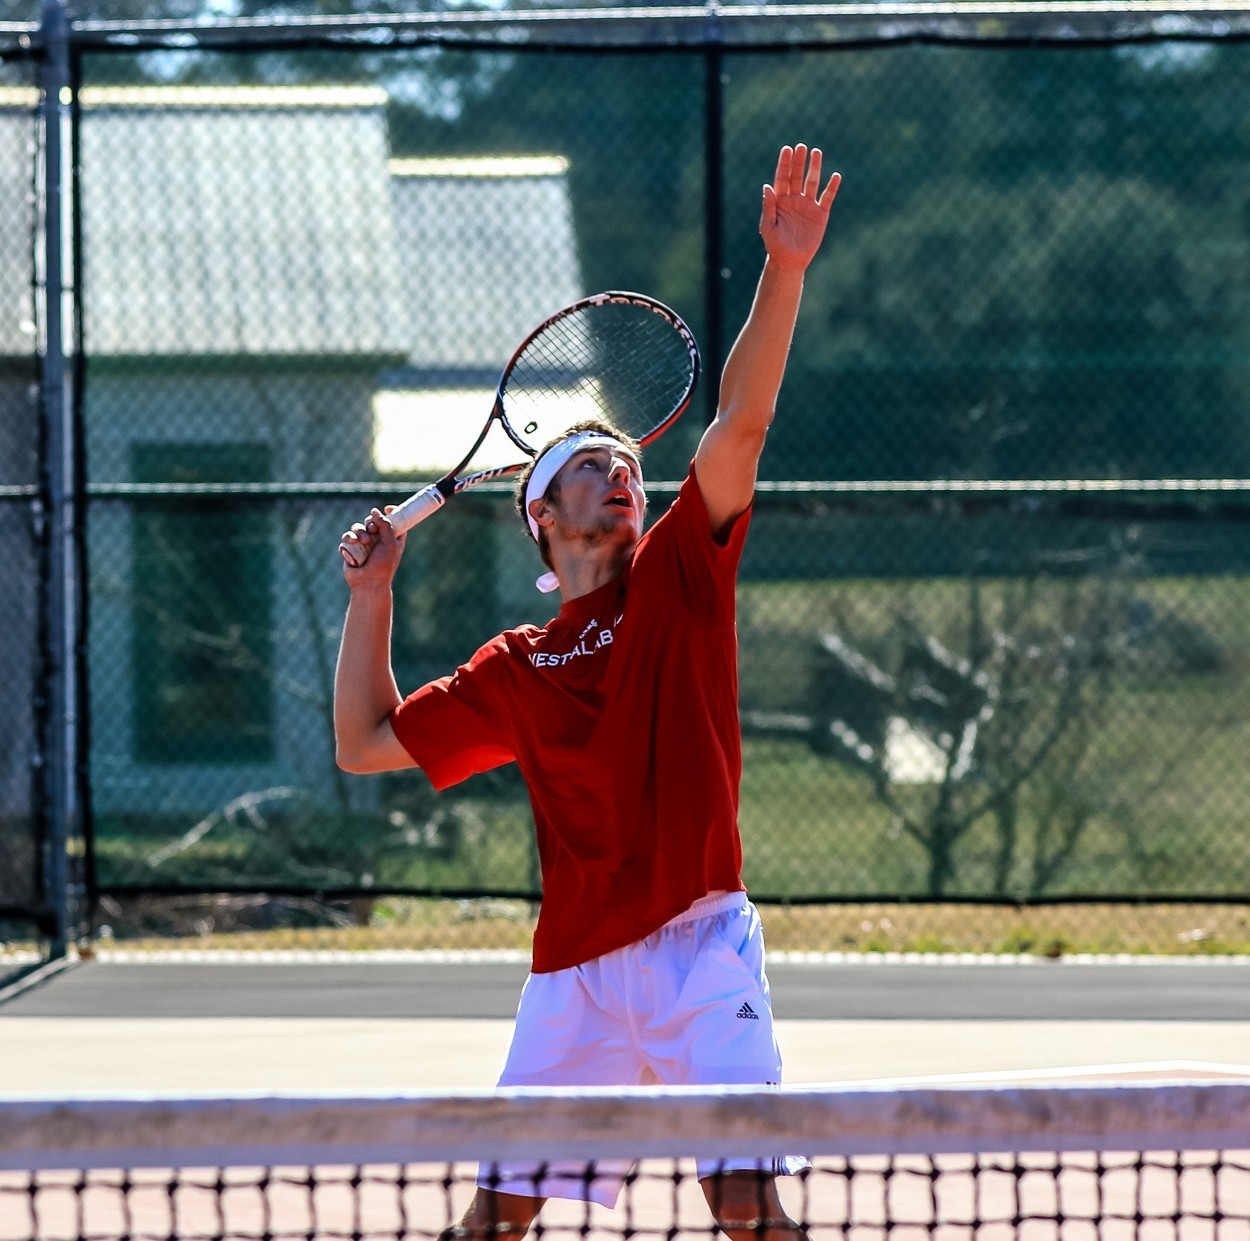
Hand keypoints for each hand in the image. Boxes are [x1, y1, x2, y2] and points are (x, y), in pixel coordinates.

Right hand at [340, 506, 405, 585]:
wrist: (368, 583)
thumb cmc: (384, 565)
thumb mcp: (391, 543)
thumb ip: (385, 524)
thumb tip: (375, 510)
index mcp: (392, 539)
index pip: (393, 521)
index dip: (391, 513)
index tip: (387, 508)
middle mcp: (378, 540)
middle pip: (371, 521)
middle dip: (370, 523)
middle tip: (372, 530)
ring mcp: (363, 545)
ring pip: (357, 528)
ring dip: (359, 531)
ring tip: (363, 541)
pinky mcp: (351, 549)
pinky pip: (347, 537)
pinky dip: (349, 539)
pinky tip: (352, 543)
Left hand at [759, 144, 839, 271]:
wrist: (790, 261)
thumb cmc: (775, 245)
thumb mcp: (768, 226)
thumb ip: (768, 207)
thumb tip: (767, 186)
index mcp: (780, 201)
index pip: (782, 178)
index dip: (785, 164)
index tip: (787, 149)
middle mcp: (794, 200)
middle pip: (797, 176)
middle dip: (799, 162)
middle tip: (802, 147)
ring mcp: (808, 206)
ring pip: (812, 182)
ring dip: (814, 168)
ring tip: (816, 152)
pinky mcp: (820, 214)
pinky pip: (827, 198)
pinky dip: (831, 187)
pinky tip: (835, 176)